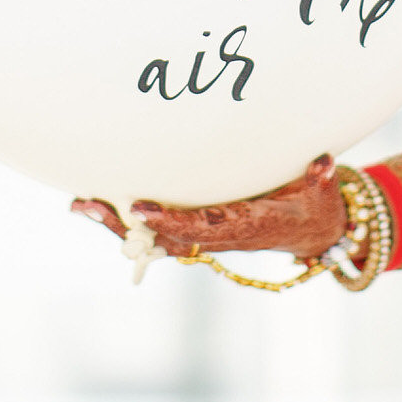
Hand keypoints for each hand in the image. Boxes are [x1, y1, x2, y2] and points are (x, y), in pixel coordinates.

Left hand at [72, 155, 346, 261]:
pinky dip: (125, 223)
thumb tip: (322, 162)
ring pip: (152, 238)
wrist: (313, 233)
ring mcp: (203, 236)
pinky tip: (95, 205)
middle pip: (162, 237)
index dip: (169, 221)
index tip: (139, 207)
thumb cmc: (313, 206)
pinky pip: (156, 232)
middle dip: (123, 226)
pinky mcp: (196, 231)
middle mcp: (217, 237)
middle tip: (86, 205)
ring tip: (79, 204)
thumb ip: (318, 178)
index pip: (200, 227)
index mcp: (243, 227)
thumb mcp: (320, 193)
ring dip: (115, 224)